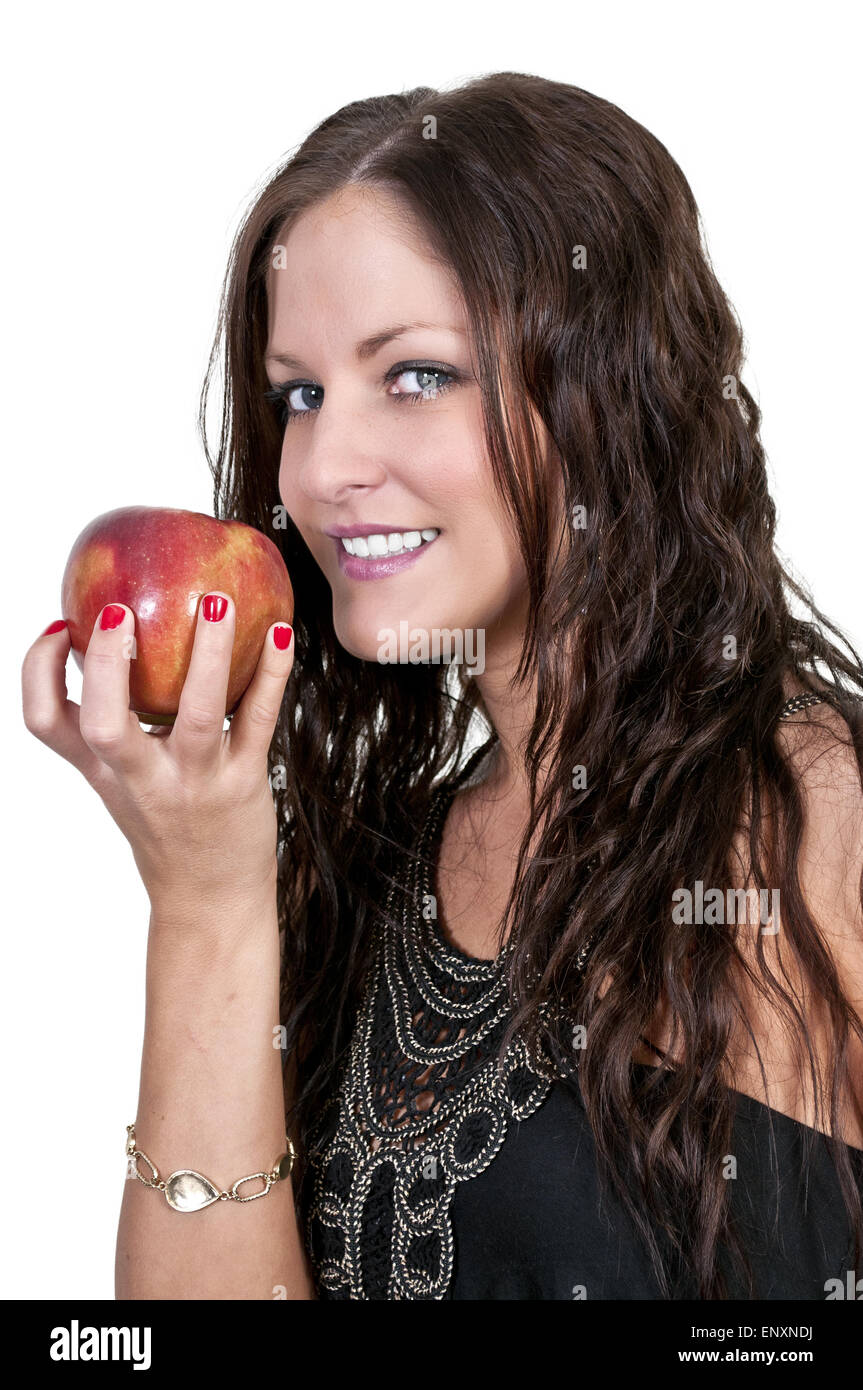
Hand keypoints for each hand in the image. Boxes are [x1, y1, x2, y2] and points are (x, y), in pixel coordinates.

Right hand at [21, 595, 294, 912]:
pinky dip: (272, 676)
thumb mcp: (119, 781)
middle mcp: (142, 780)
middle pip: (105, 727)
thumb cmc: (166, 824)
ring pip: (200, 716)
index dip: (38, 671)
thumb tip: (102, 638)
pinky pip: (260, 721)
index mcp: (103, 771)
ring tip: (217, 601)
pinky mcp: (244, 784)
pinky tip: (281, 634)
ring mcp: (195, 784)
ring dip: (209, 655)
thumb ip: (106, 726)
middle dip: (107, 667)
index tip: (57, 625)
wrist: (210, 899)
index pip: (46, 723)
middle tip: (120, 610)